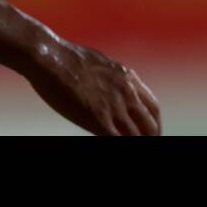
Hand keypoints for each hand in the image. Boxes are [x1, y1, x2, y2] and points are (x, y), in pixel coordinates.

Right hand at [24, 39, 160, 135]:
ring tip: (136, 149)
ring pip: (136, 135)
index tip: (150, 132)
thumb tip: (111, 89)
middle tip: (147, 144)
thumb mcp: (102, 65)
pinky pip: (117, 139)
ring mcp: (114, 107)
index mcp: (129, 79)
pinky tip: (115, 145)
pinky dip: (119, 144)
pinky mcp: (98, 119)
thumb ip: (113, 80)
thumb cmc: (69, 59)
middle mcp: (128, 93)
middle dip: (150, 137)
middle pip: (150, 124)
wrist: (52, 58)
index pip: (152, 107)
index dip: (154, 123)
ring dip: (136, 142)